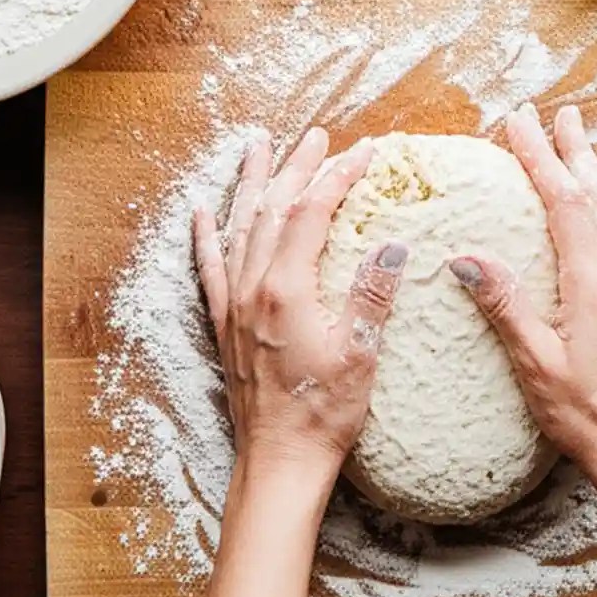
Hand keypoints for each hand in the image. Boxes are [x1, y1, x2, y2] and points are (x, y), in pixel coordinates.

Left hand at [194, 128, 408, 475]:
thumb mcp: (362, 354)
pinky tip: (203, 212)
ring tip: (259, 147)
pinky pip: (209, 267)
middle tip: (317, 135)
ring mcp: (233, 305)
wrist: (280, 460)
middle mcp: (252, 289)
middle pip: (274, 209)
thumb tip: (393, 243)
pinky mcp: (224, 325)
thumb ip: (373, 294)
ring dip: (253, 184)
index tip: (365, 153)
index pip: (313, 213)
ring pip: (240, 227)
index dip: (339, 177)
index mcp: (287, 290)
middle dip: (297, 167)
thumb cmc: (324, 413)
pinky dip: (206, 235)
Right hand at [448, 104, 596, 478]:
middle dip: (569, 149)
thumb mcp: (534, 362)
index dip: (538, 158)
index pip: (562, 202)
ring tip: (587, 135)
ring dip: (596, 167)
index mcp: (593, 282)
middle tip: (552, 112)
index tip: (517, 124)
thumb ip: (504, 304)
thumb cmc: (584, 412)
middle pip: (593, 193)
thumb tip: (466, 256)